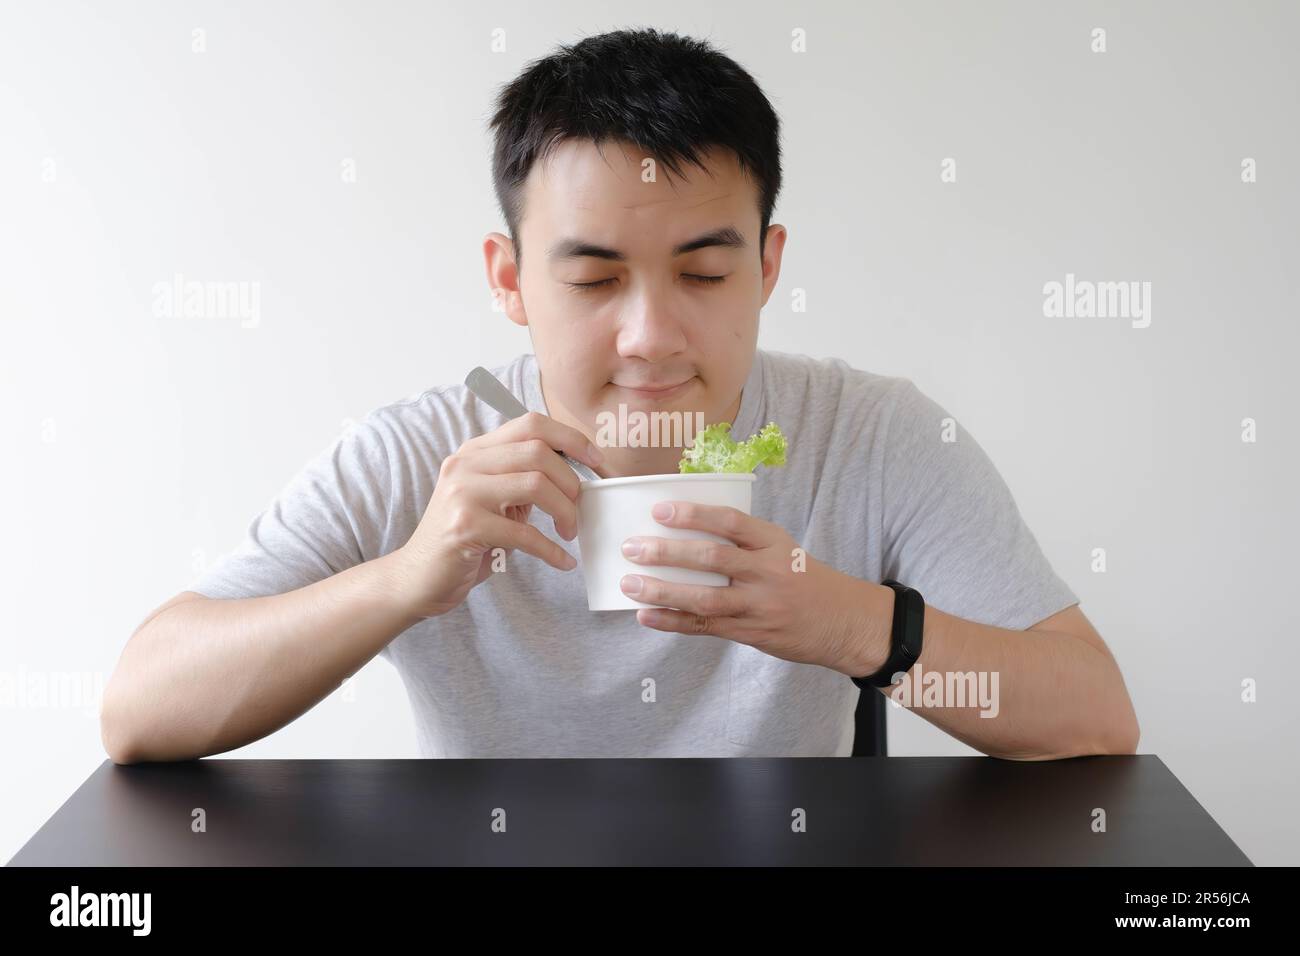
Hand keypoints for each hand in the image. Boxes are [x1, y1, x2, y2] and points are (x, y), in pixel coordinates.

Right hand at [394, 412, 603, 618]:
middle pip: (538, 452)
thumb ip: (523, 479)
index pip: (531, 424)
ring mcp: (462, 493)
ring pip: (535, 484)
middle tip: (579, 510)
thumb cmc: (465, 540)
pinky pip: (524, 532)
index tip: (597, 463)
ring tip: (569, 533)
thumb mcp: (494, 499)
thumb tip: (577, 474)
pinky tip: (562, 561)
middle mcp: (465, 464)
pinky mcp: (464, 527)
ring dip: (565, 512)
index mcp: (475, 451)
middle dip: (571, 482)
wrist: (416, 579)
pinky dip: (551, 550)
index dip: (571, 439)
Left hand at [619, 501, 889, 676]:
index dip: (693, 514)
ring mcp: (758, 605)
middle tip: (632, 547)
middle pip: (711, 559)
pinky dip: (673, 622)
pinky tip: (646, 616)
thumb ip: (743, 539)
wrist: (842, 622)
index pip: (730, 522)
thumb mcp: (781, 547)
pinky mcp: (751, 632)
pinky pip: (706, 627)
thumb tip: (685, 527)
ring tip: (630, 584)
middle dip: (666, 553)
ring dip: (662, 591)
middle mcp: (766, 572)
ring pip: (704, 598)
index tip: (659, 510)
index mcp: (772, 542)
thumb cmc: (804, 578)